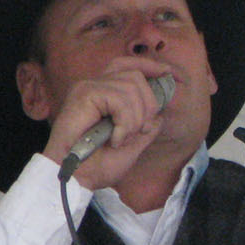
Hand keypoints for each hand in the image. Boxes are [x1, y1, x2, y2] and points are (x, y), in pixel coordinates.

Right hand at [31, 66, 170, 189]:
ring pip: (131, 89)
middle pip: (135, 76)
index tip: (167, 73)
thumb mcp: (133, 145)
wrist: (77, 178)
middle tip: (138, 131)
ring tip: (121, 138)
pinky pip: (120, 100)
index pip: (128, 66)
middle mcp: (95, 86)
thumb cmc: (98, 165)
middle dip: (148, 105)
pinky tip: (115, 139)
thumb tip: (160, 114)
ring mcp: (88, 88)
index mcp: (104, 94)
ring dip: (135, 120)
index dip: (149, 66)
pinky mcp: (85, 94)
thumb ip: (146, 127)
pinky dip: (125, 123)